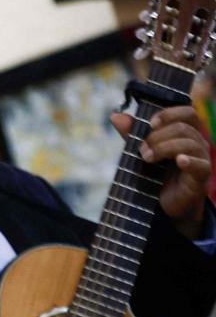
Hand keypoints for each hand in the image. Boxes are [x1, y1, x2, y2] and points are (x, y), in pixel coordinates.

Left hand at [111, 106, 210, 238]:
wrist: (164, 203)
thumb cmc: (156, 174)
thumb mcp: (142, 151)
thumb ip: (132, 134)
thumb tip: (115, 115)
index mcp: (186, 133)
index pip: (187, 113)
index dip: (169, 114)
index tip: (150, 124)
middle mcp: (197, 143)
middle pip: (183, 128)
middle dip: (158, 136)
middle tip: (142, 150)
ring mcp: (201, 158)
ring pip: (189, 143)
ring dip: (164, 148)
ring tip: (147, 158)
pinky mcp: (201, 176)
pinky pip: (200, 164)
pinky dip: (189, 161)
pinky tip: (179, 160)